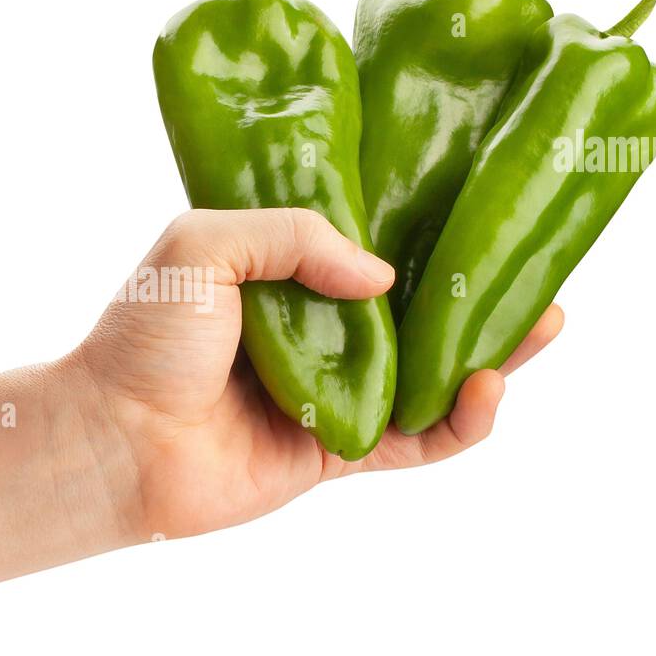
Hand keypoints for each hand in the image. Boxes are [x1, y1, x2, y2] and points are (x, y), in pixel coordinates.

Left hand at [68, 209, 562, 539]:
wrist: (112, 437)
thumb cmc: (144, 334)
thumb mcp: (205, 242)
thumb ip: (295, 235)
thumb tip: (384, 276)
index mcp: (287, 275)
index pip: (376, 243)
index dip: (430, 227)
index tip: (483, 202)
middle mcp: (320, 331)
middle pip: (421, 309)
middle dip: (480, 289)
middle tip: (538, 263)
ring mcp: (336, 394)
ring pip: (433, 375)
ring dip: (493, 352)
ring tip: (543, 319)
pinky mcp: (339, 453)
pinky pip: (417, 441)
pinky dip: (461, 421)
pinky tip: (488, 385)